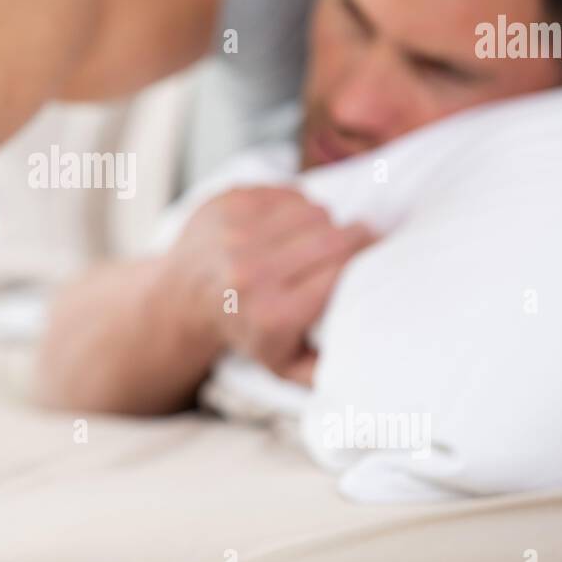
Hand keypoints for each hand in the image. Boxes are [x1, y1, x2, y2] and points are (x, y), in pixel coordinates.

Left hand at [164, 187, 372, 383]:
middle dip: (356, 235)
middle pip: (332, 238)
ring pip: (313, 211)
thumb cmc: (244, 328)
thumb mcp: (283, 364)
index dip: (367, 259)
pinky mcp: (227, 204)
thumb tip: (368, 356)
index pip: (342, 274)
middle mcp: (252, 272)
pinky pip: (288, 194)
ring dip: (325, 221)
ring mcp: (236, 233)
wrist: (181, 297)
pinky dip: (297, 205)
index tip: (380, 256)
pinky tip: (289, 222)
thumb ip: (326, 367)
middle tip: (364, 237)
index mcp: (273, 314)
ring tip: (319, 236)